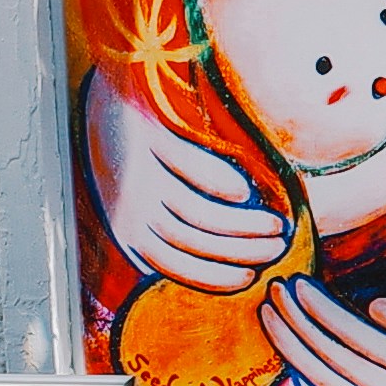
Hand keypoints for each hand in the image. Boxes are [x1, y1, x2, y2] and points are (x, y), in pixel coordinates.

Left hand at [85, 72, 286, 291]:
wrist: (108, 109)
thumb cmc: (135, 165)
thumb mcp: (138, 207)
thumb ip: (168, 235)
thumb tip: (222, 263)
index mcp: (127, 230)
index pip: (173, 265)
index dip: (213, 276)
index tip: (251, 277)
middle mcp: (132, 206)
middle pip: (191, 239)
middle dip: (239, 251)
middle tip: (277, 248)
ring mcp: (141, 173)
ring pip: (195, 211)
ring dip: (241, 224)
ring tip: (275, 225)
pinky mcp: (150, 139)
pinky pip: (187, 166)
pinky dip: (216, 183)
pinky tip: (243, 192)